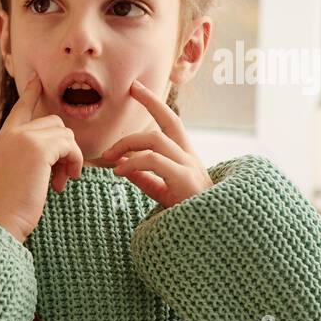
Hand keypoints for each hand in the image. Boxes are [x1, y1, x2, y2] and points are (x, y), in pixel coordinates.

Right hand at [0, 70, 83, 241]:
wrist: (1, 220)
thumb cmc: (11, 204)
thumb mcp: (17, 171)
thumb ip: (30, 153)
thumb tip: (59, 147)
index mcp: (3, 138)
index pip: (21, 108)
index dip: (30, 92)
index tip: (36, 79)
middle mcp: (11, 133)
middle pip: (53, 122)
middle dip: (63, 147)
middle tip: (62, 175)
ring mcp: (24, 138)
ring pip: (64, 133)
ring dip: (70, 157)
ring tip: (61, 181)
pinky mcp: (38, 149)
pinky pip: (69, 145)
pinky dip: (74, 162)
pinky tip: (65, 180)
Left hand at [96, 80, 212, 207]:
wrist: (212, 233)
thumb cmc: (190, 214)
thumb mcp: (164, 192)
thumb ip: (145, 178)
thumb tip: (121, 166)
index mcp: (187, 157)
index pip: (172, 123)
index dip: (154, 103)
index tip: (136, 87)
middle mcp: (190, 157)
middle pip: (170, 121)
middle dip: (149, 103)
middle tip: (127, 95)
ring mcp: (189, 166)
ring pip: (156, 139)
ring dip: (127, 144)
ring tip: (109, 157)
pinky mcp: (184, 179)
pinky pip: (154, 160)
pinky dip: (132, 162)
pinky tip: (118, 172)